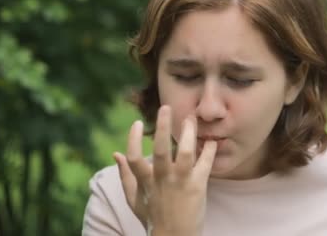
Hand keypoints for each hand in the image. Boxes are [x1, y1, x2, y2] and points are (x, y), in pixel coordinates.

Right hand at [113, 105, 216, 235]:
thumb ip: (125, 176)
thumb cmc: (152, 218)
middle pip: (159, 151)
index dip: (132, 139)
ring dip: (188, 135)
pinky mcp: (197, 187)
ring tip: (191, 119)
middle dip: (162, 128)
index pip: (133, 158)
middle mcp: (162, 180)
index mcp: (145, 182)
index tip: (136, 122)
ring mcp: (180, 183)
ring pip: (184, 154)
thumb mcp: (134, 198)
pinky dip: (209, 151)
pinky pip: (205, 165)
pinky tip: (211, 141)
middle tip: (166, 108)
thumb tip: (115, 154)